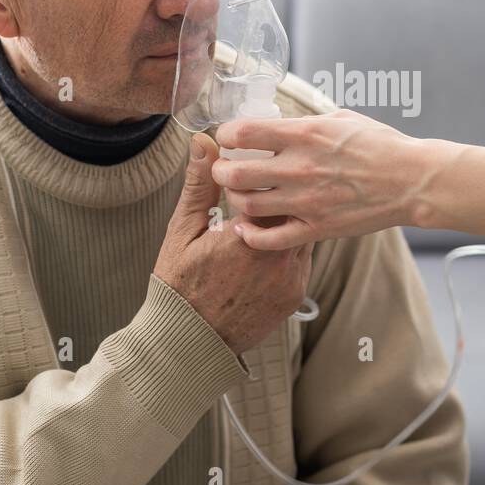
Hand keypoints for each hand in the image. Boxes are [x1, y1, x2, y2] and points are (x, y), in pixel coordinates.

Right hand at [153, 132, 312, 354]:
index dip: (267, 175)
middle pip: (296, 209)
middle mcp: (276, 257)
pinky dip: (291, 250)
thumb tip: (203, 142)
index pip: (274, 187)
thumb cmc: (180, 286)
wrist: (189, 342)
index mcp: (247, 236)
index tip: (258, 171)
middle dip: (284, 197)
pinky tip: (271, 247)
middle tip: (269, 189)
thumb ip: (199, 185)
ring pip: (304, 234)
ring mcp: (290, 279)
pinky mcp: (295, 295)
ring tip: (270, 216)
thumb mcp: (183, 231)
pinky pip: (303, 261)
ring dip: (290, 223)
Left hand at [211, 109, 425, 249]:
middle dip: (221, 171)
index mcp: (305, 134)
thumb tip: (278, 122)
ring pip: (248, 206)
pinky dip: (251, 235)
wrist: (412, 180)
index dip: (226, 135)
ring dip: (234, 200)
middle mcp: (300, 168)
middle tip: (224, 169)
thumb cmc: (381, 145)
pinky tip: (245, 227)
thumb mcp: (340, 118)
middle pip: (235, 174)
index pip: (243, 133)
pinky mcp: (318, 228)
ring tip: (238, 194)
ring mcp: (307, 202)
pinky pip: (271, 239)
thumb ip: (305, 122)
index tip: (228, 138)